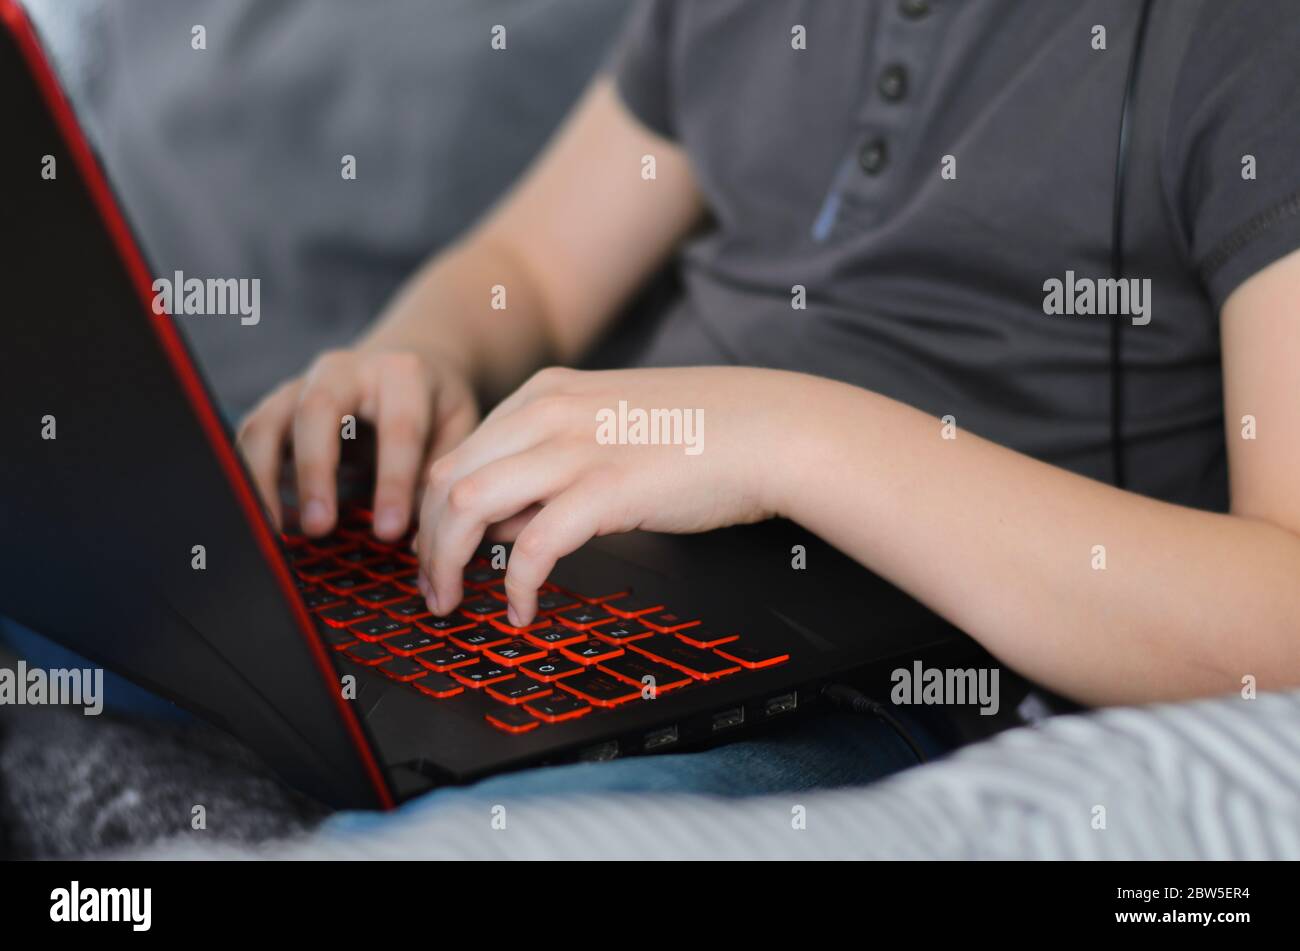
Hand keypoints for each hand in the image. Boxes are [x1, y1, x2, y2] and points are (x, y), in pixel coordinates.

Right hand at [237, 349, 478, 539]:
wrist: (408, 360)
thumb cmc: (436, 404)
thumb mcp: (458, 426)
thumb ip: (441, 470)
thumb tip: (417, 534)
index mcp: (402, 374)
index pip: (397, 428)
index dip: (392, 483)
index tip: (390, 532)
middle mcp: (344, 370)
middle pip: (316, 411)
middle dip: (315, 472)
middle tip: (321, 528)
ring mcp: (302, 385)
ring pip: (267, 424)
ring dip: (263, 479)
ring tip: (273, 532)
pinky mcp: (277, 406)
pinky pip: (251, 440)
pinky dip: (252, 480)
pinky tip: (268, 521)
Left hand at [415, 365, 808, 624]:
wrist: (770, 429)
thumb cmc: (701, 435)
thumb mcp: (607, 431)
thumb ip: (551, 467)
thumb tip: (508, 523)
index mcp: (545, 395)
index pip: (455, 454)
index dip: (429, 513)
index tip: (433, 554)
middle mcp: (547, 413)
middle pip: (444, 479)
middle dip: (424, 543)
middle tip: (432, 590)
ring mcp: (575, 449)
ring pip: (466, 505)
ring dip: (446, 562)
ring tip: (454, 602)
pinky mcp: (607, 490)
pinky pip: (532, 546)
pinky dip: (515, 585)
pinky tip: (522, 611)